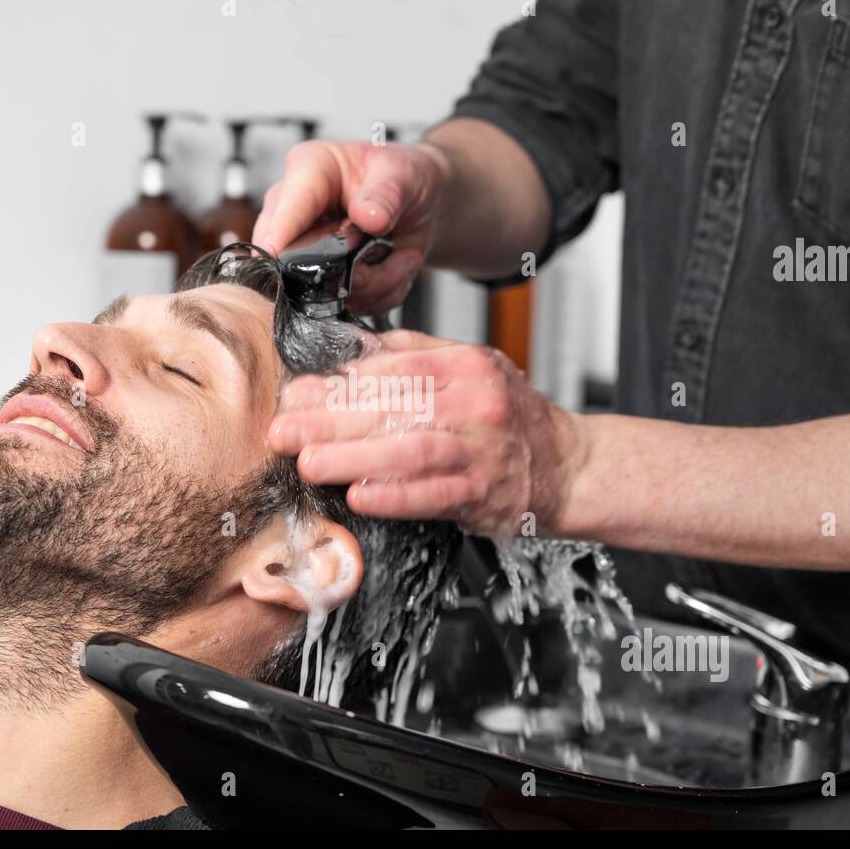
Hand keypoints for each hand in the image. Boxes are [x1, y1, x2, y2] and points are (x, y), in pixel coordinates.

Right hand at [252, 140, 451, 314]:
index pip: (287, 208)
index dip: (279, 234)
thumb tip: (369, 217)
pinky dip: (381, 292)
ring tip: (397, 251)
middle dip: (348, 269)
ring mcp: (305, 253)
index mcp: (308, 171)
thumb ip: (388, 194)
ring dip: (375, 282)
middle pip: (294, 261)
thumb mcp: (404, 175)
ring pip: (329, 291)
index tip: (274, 255)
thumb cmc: (403, 178)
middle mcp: (296, 214)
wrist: (420, 207)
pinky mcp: (323, 283)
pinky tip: (391, 265)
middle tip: (387, 245)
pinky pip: (352, 305)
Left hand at [266, 330, 585, 540]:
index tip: (293, 395)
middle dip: (327, 420)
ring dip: (351, 458)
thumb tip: (344, 351)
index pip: (389, 368)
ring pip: (408, 450)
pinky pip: (434, 495)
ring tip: (307, 464)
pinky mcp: (486, 493)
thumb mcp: (468, 370)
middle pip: (390, 407)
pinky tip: (359, 497)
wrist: (567, 465)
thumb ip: (412, 357)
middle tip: (282, 431)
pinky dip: (395, 496)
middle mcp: (475, 401)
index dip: (335, 383)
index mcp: (464, 364)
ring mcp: (483, 449)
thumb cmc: (507, 419)